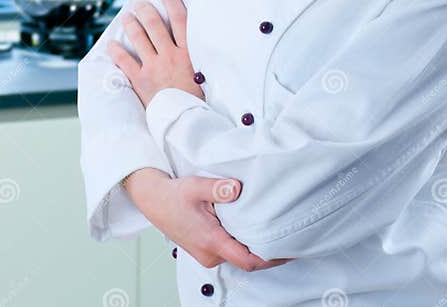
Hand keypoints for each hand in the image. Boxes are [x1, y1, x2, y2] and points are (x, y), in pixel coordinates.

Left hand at [108, 0, 202, 107]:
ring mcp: (154, 68)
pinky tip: (111, 44)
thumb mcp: (209, 73)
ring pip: (139, 39)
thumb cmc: (202, 100)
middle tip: (140, 3)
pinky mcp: (142, 82)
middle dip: (146, 10)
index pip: (180, 18)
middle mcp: (171, 55)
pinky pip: (125, 63)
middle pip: (156, 25)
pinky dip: (117, 52)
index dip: (171, 0)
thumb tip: (206, 44)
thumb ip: (202, 57)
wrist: (189, 122)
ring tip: (126, 16)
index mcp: (189, 52)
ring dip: (131, 25)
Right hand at [123, 168, 294, 270]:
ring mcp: (208, 254)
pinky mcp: (207, 249)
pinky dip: (245, 245)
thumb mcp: (196, 186)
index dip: (271, 258)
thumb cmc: (175, 195)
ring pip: (239, 257)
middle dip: (269, 253)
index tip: (289, 248)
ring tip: (278, 232)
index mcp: (211, 241)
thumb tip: (237, 189)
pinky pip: (231, 252)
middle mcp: (211, 253)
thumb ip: (217, 188)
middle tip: (291, 236)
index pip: (247, 260)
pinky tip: (256, 231)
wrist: (154, 201)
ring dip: (256, 248)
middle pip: (247, 261)